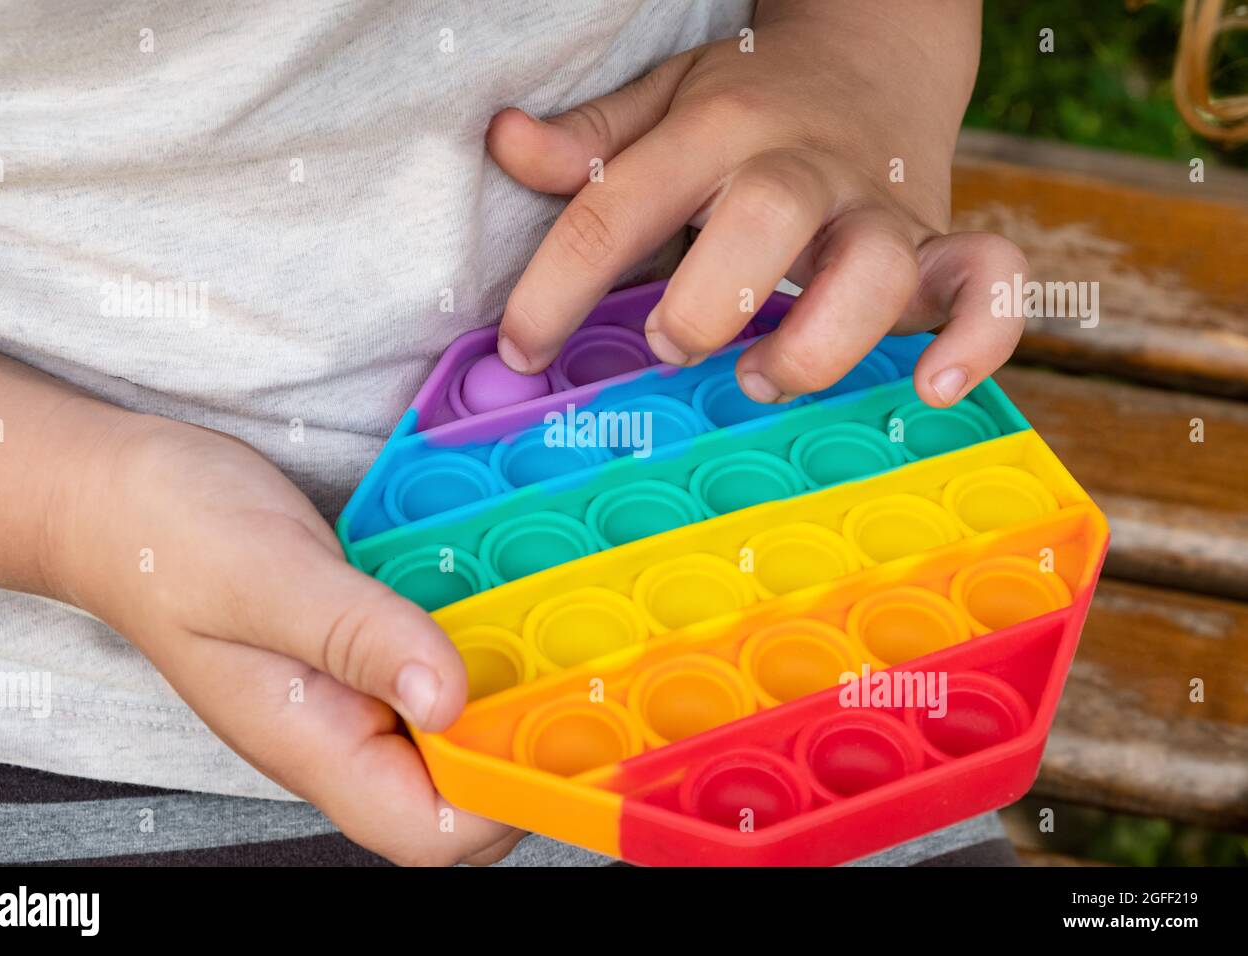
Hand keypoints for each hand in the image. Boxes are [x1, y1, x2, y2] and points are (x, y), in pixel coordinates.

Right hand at [45, 415, 520, 865]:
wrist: (116, 499)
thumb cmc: (165, 537)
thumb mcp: (266, 576)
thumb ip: (358, 636)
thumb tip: (449, 699)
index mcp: (313, 745)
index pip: (430, 831)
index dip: (504, 798)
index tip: (549, 722)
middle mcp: (342, 737)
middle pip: (462, 795)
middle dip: (525, 746)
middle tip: (564, 667)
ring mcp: (354, 699)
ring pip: (459, 737)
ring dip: (512, 696)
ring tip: (544, 630)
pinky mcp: (363, 658)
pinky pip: (440, 680)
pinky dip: (483, 652)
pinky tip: (500, 603)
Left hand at [488, 0, 1025, 406]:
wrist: (874, 53)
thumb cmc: (750, 98)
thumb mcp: (664, 101)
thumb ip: (591, 138)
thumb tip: (505, 145)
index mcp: (716, 129)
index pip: (619, 205)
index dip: (556, 289)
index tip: (522, 352)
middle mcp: (801, 167)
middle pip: (765, 218)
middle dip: (707, 299)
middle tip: (668, 348)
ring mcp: (879, 207)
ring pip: (877, 268)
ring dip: (818, 339)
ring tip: (763, 379)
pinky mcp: (940, 240)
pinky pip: (992, 283)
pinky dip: (978, 339)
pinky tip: (931, 390)